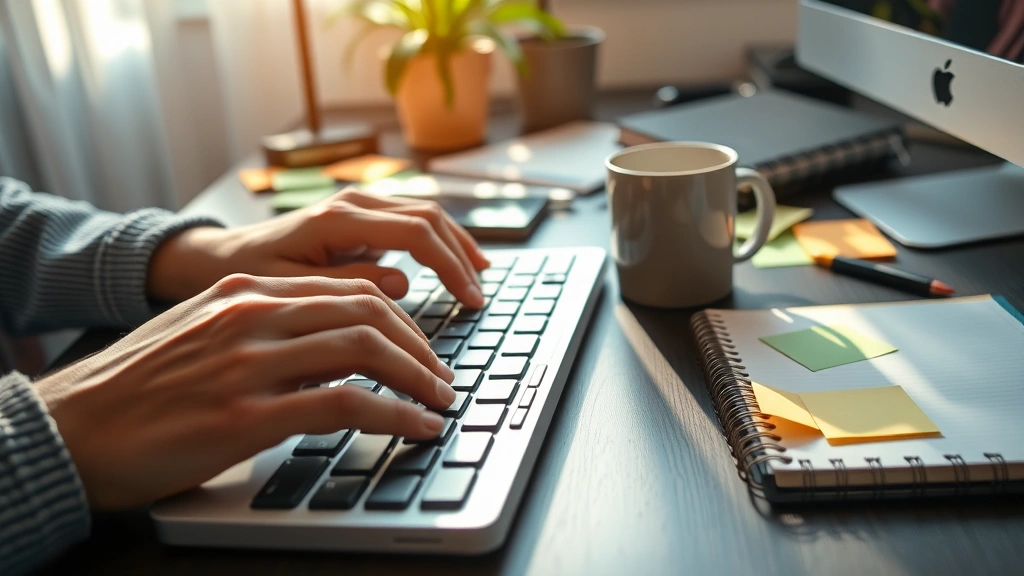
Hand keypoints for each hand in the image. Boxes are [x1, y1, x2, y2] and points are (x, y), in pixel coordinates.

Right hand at [36, 274, 456, 509]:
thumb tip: (330, 359)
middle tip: (442, 377)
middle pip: (368, 309)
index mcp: (246, 291)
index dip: (399, 319)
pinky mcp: (248, 413)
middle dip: (420, 344)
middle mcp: (253, 313)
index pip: (347, 289)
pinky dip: (395, 415)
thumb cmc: (137, 390)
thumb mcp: (204, 338)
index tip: (422, 349)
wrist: (70, 429)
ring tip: (440, 401)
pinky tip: (416, 428)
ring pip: (365, 347)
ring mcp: (250, 360)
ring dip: (418, 376)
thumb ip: (266, 334)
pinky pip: (347, 404)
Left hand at [148, 189, 489, 307]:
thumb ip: (348, 286)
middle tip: (479, 295)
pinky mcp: (360, 217)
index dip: (449, 267)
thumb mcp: (292, 291)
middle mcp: (352, 204)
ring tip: (479, 275)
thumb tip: (402, 287)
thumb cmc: (250, 278)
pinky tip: (453, 262)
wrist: (220, 258)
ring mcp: (357, 206)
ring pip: (425, 213)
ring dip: (456, 243)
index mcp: (337, 220)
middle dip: (461, 256)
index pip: (415, 234)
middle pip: (428, 217)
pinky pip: (410, 221)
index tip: (469, 300)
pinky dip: (438, 241)